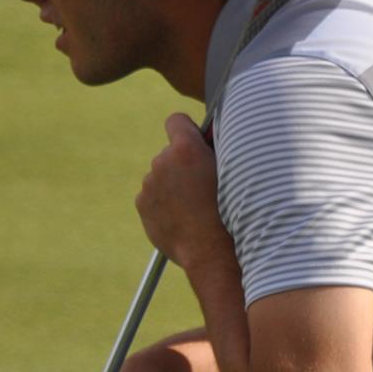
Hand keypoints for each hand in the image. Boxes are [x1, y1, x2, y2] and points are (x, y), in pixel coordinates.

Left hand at [135, 114, 231, 270]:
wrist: (210, 250)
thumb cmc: (228, 211)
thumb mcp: (230, 173)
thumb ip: (215, 151)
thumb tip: (210, 139)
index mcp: (185, 148)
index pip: (176, 121)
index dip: (187, 130)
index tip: (195, 143)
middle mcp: (162, 161)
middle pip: (169, 153)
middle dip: (181, 164)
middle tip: (201, 186)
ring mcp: (149, 184)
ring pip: (161, 177)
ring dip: (172, 186)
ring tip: (193, 207)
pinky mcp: (142, 204)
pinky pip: (152, 197)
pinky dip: (163, 204)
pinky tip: (181, 218)